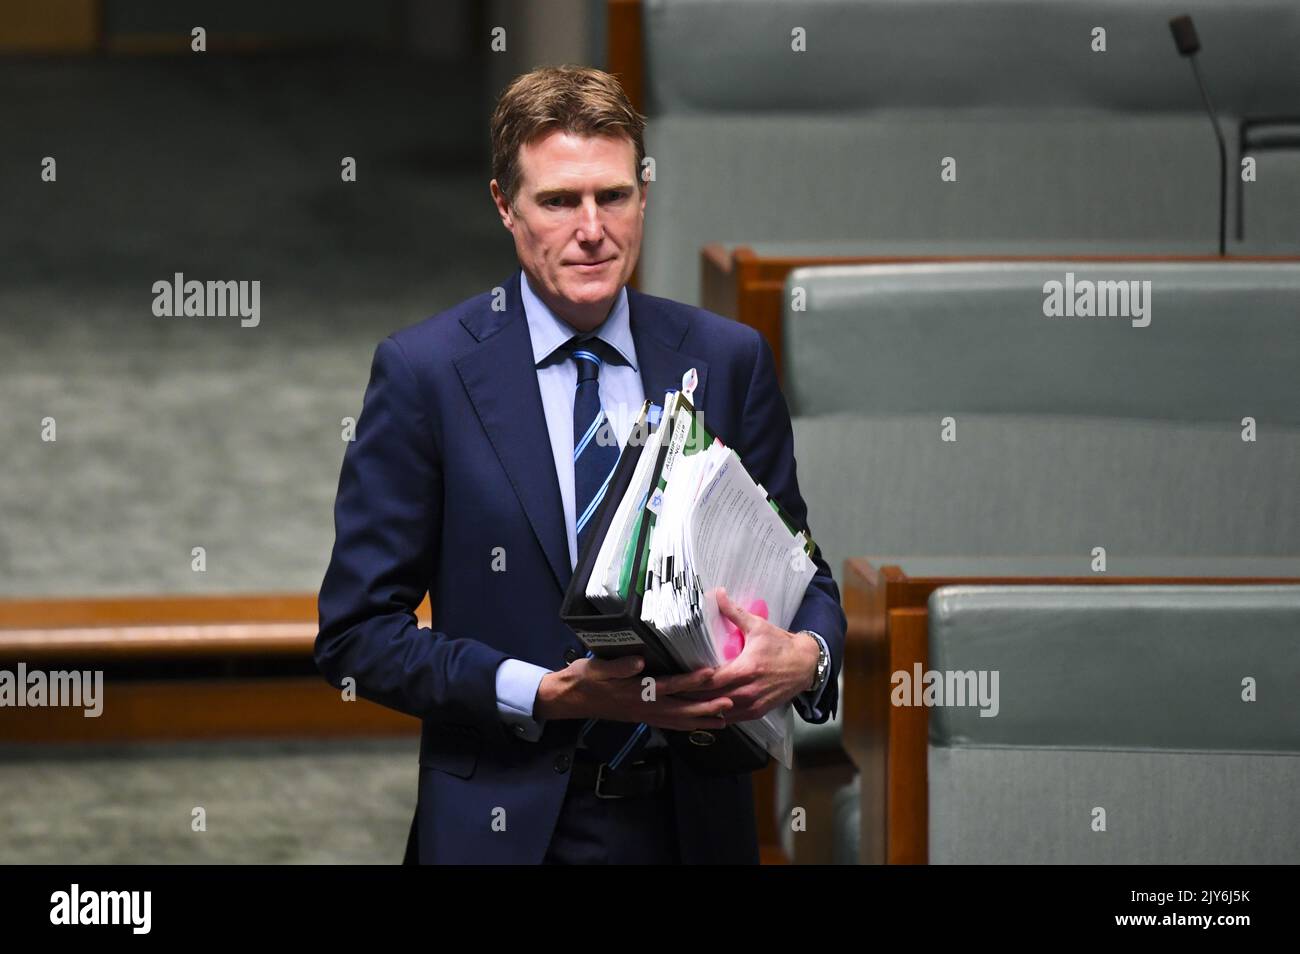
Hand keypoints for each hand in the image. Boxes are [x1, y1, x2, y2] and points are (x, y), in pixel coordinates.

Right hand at [534, 654, 734, 730]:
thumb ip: (618, 666)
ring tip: (725, 721)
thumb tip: (640, 662)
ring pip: (678, 721)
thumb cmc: (584, 679)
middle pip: (681, 709)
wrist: (569, 699)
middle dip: (707, 707)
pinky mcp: (642, 718)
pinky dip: (687, 727)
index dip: (691, 680)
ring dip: (701, 721)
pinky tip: (699, 726)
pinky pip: (670, 725)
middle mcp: (644, 706)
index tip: (711, 674)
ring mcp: (644, 715)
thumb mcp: (596, 668)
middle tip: (731, 703)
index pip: (670, 685)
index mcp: (636, 691)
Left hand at [678, 587, 819, 723]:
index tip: (668, 681)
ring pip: (716, 713)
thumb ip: (734, 612)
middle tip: (665, 693)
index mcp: (745, 670)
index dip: (686, 682)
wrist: (806, 665)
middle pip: (707, 700)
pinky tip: (700, 710)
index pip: (708, 681)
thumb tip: (717, 593)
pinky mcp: (756, 713)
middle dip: (685, 698)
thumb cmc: (781, 645)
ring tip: (677, 703)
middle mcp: (746, 692)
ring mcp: (751, 705)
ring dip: (698, 709)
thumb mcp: (758, 626)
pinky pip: (729, 718)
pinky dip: (714, 714)